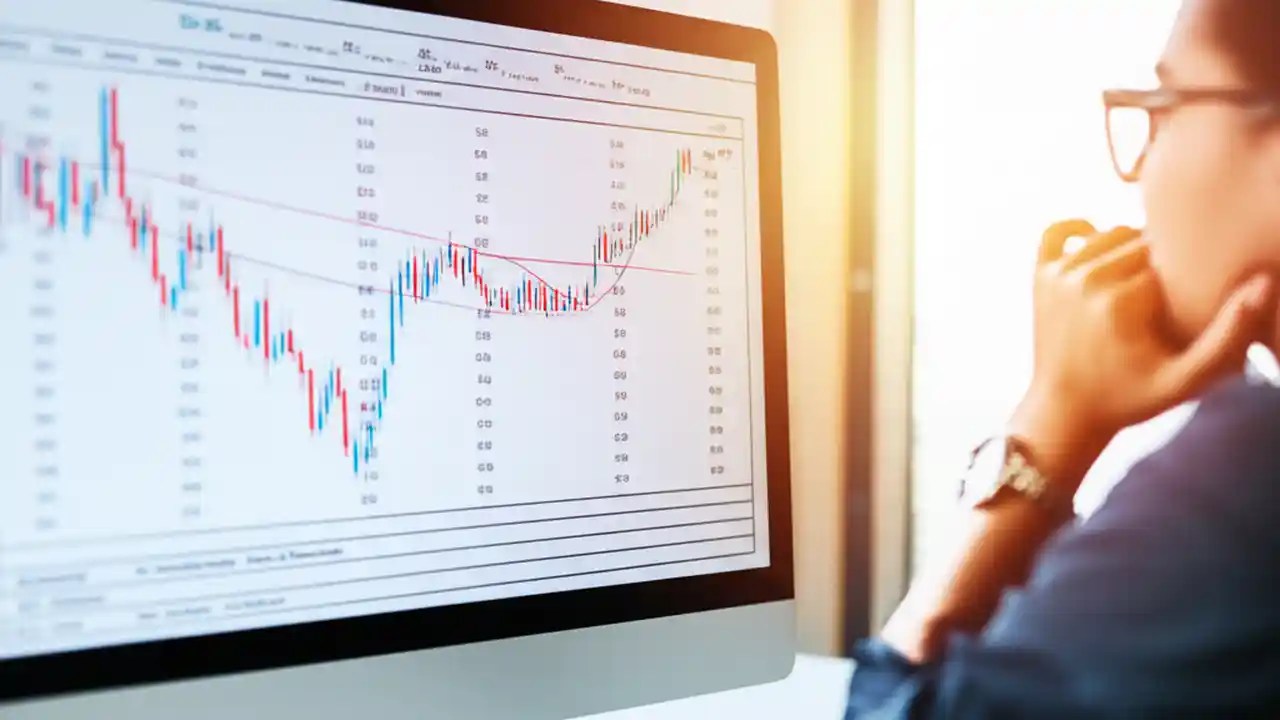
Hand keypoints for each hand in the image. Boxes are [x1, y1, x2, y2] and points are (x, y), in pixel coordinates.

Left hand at [1009, 220, 1275, 485]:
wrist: (1065, 411)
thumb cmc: (1130, 398)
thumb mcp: (1186, 379)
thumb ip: (1228, 336)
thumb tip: (1262, 283)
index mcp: (1120, 302)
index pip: (1172, 263)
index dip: (1186, 280)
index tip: (1181, 307)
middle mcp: (1085, 281)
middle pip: (1142, 244)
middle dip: (1159, 265)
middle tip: (1162, 297)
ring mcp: (1057, 275)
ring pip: (1110, 235)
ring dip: (1130, 250)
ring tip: (1143, 281)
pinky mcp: (1039, 276)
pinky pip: (1056, 231)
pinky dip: (1078, 229)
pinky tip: (1099, 245)